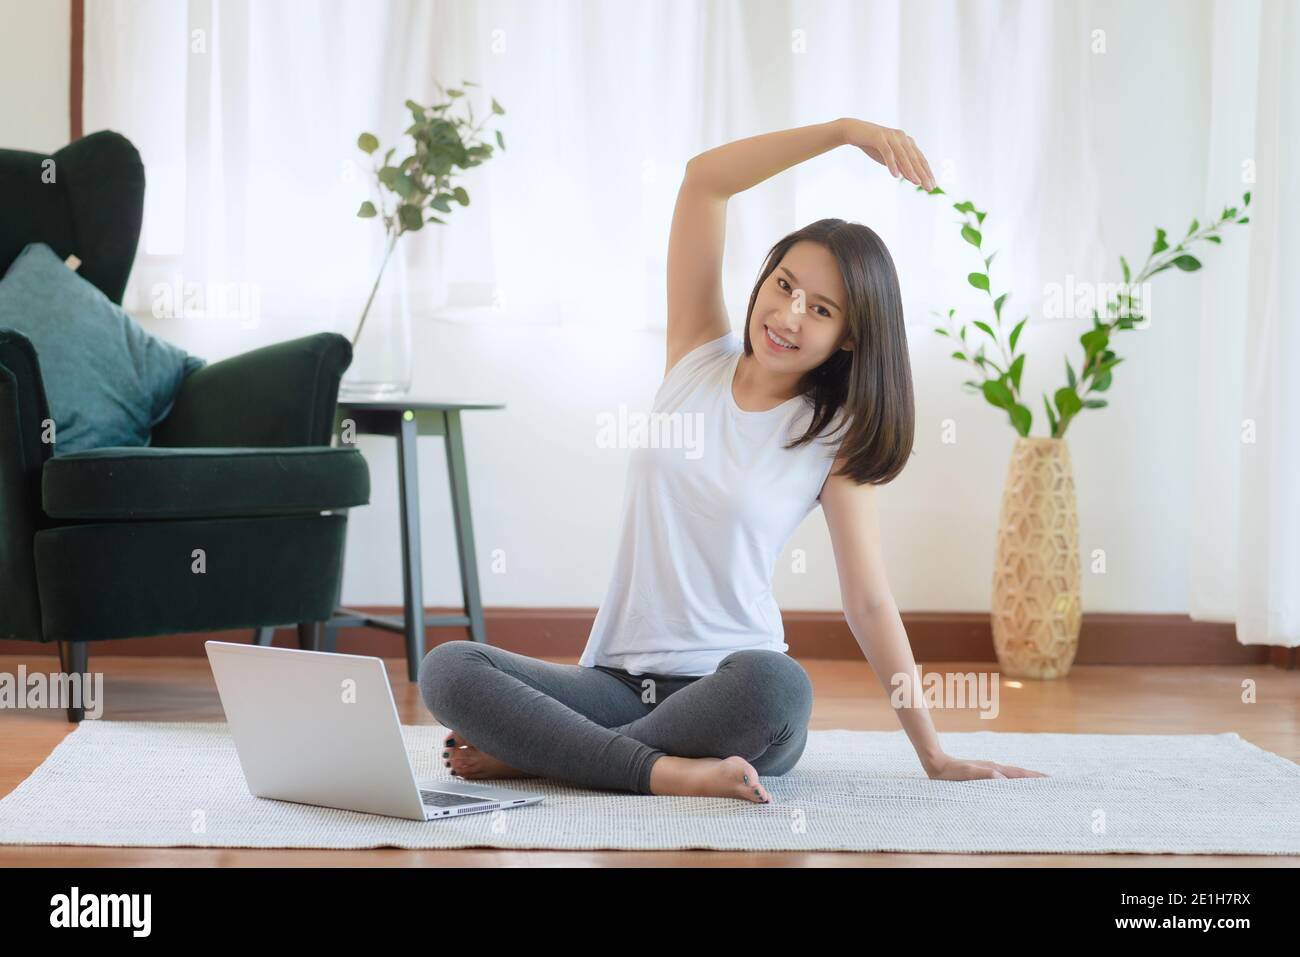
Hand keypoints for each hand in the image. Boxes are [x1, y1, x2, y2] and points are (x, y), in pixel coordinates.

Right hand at [838, 118, 936, 191]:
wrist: (853, 131)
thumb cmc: (872, 146)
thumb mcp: (889, 158)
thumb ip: (901, 166)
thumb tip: (914, 178)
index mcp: (906, 142)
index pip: (920, 159)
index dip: (927, 172)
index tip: (932, 186)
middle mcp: (902, 138)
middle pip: (915, 158)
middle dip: (923, 174)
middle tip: (930, 187)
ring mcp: (891, 137)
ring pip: (903, 156)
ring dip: (911, 170)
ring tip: (917, 183)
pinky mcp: (879, 137)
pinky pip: (887, 153)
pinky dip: (892, 164)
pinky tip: (895, 176)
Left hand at [925, 753, 1048, 780]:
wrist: (936, 764)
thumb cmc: (951, 771)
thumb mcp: (967, 773)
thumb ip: (983, 774)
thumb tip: (1001, 778)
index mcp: (994, 769)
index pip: (1019, 774)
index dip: (1034, 777)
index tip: (1050, 780)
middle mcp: (994, 768)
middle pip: (1019, 774)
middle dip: (1035, 779)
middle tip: (1051, 784)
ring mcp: (989, 770)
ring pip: (1012, 776)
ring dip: (1025, 781)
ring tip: (1037, 787)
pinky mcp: (983, 774)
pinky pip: (1003, 779)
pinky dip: (1013, 782)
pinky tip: (1012, 787)